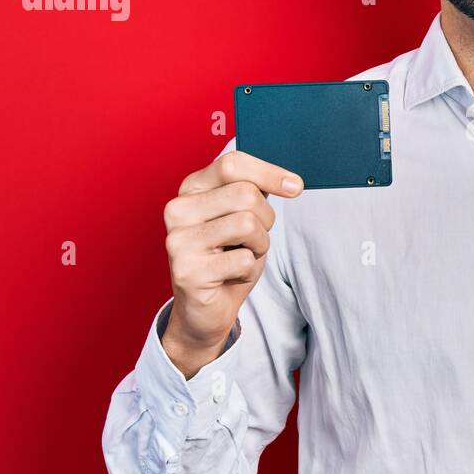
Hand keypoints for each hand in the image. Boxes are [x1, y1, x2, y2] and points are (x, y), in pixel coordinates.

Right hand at [163, 151, 303, 366]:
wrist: (205, 308)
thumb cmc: (228, 257)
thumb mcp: (243, 216)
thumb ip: (254, 192)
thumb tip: (289, 182)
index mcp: (191, 189)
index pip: (232, 164)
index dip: (269, 173)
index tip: (295, 187)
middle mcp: (178, 210)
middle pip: (246, 194)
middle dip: (266, 219)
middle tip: (254, 238)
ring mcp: (179, 241)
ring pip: (247, 224)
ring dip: (259, 245)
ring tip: (242, 255)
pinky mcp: (187, 271)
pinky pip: (243, 260)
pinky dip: (249, 269)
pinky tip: (231, 275)